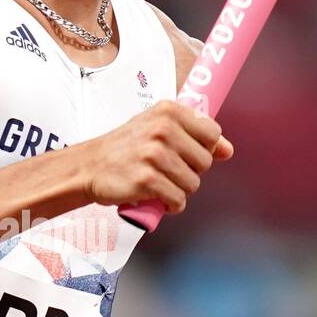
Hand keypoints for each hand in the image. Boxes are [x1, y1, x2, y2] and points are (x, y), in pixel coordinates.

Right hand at [82, 99, 232, 215]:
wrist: (89, 166)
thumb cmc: (126, 148)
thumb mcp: (158, 129)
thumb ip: (195, 135)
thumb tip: (227, 150)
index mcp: (168, 111)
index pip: (212, 133)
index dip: (203, 149)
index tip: (185, 153)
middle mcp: (163, 129)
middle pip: (204, 162)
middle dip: (189, 171)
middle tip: (166, 169)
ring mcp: (155, 155)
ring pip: (193, 184)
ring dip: (178, 189)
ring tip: (159, 182)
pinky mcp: (147, 180)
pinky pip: (178, 200)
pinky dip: (170, 204)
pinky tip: (156, 196)